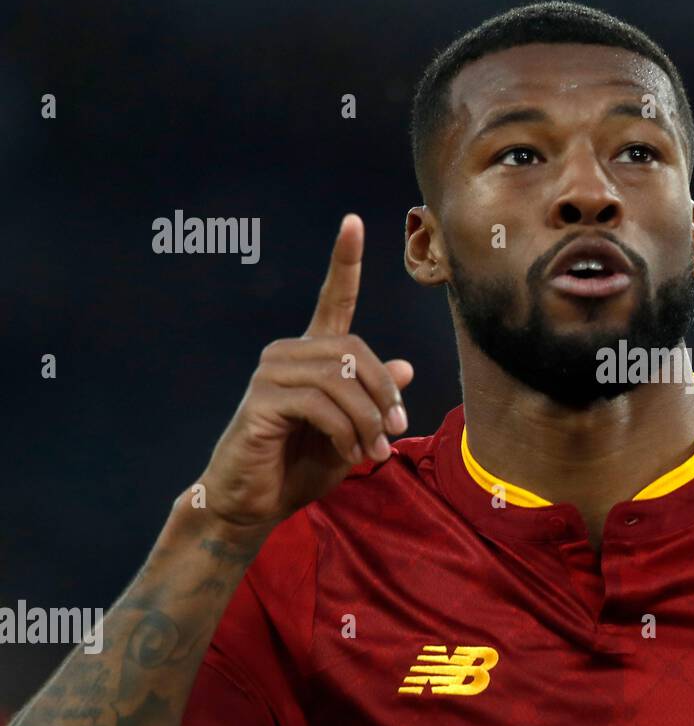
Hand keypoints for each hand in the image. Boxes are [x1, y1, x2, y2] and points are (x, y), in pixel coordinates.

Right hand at [194, 214, 414, 537]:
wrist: (255, 504)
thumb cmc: (301, 467)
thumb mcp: (354, 433)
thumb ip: (375, 400)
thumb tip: (407, 366)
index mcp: (312, 355)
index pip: (332, 300)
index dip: (344, 261)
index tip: (354, 221)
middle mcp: (288, 354)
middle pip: (358, 351)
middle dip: (385, 396)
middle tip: (394, 435)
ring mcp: (271, 373)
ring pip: (344, 379)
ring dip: (369, 421)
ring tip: (373, 452)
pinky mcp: (262, 399)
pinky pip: (323, 404)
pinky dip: (346, 432)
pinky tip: (347, 453)